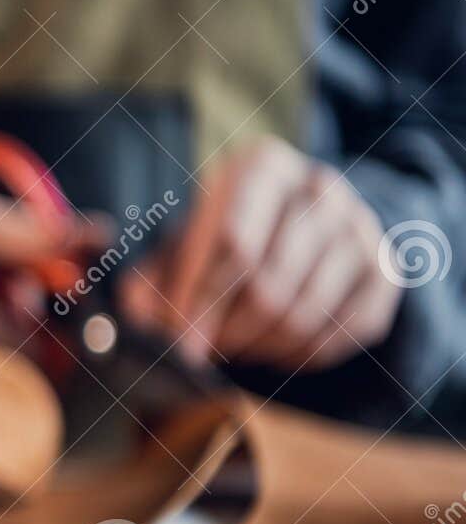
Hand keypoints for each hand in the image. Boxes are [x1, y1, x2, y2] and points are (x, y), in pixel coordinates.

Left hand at [118, 136, 399, 371]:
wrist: (302, 228)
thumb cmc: (225, 239)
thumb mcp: (184, 245)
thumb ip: (153, 279)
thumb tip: (140, 320)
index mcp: (262, 168)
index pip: (233, 243)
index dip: (202, 303)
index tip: (181, 349)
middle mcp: (319, 188)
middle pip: (269, 282)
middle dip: (228, 331)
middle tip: (204, 352)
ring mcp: (360, 227)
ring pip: (304, 313)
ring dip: (258, 346)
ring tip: (232, 348)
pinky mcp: (384, 270)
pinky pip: (341, 332)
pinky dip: (298, 354)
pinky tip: (271, 349)